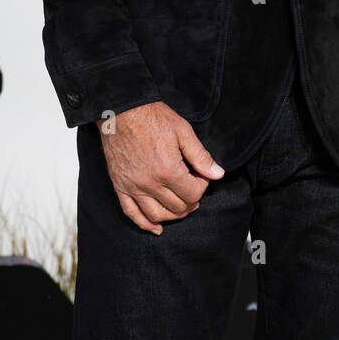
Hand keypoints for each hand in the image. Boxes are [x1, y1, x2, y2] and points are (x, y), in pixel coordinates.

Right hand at [97, 100, 225, 233]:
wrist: (121, 111)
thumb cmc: (153, 118)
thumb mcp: (183, 132)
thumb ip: (201, 156)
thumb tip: (218, 174)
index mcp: (168, 170)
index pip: (193, 193)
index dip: (202, 186)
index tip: (201, 176)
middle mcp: (149, 183)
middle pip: (177, 207)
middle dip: (190, 201)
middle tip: (194, 189)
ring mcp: (133, 187)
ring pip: (157, 215)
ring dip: (173, 215)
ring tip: (182, 207)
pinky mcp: (120, 186)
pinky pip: (132, 213)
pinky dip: (145, 224)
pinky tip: (156, 228)